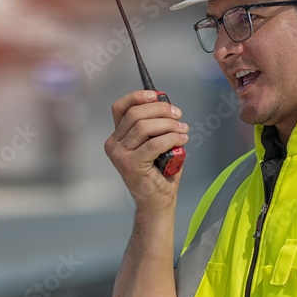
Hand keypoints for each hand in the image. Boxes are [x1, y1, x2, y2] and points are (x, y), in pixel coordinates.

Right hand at [104, 90, 187, 212]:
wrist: (157, 201)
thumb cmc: (158, 172)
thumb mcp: (155, 143)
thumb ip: (156, 125)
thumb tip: (167, 105)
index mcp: (116, 137)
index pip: (120, 108)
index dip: (138, 97)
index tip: (157, 95)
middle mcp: (113, 145)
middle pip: (135, 114)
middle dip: (160, 110)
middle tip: (178, 114)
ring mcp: (120, 155)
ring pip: (145, 127)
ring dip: (169, 125)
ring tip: (183, 129)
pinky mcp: (131, 165)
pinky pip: (154, 144)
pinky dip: (171, 138)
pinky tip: (182, 139)